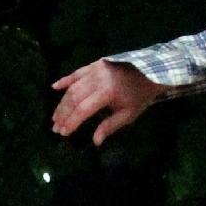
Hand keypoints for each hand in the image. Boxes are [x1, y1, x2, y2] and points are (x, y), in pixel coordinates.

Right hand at [49, 59, 163, 144]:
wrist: (150, 71)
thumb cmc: (140, 95)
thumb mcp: (128, 114)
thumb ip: (110, 126)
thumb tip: (95, 141)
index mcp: (107, 92)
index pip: (83, 109)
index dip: (71, 122)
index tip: (64, 133)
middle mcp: (98, 79)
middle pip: (74, 98)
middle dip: (63, 114)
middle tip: (55, 128)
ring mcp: (95, 70)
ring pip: (73, 87)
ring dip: (62, 102)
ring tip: (55, 116)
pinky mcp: (95, 64)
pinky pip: (76, 72)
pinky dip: (65, 80)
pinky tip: (54, 87)